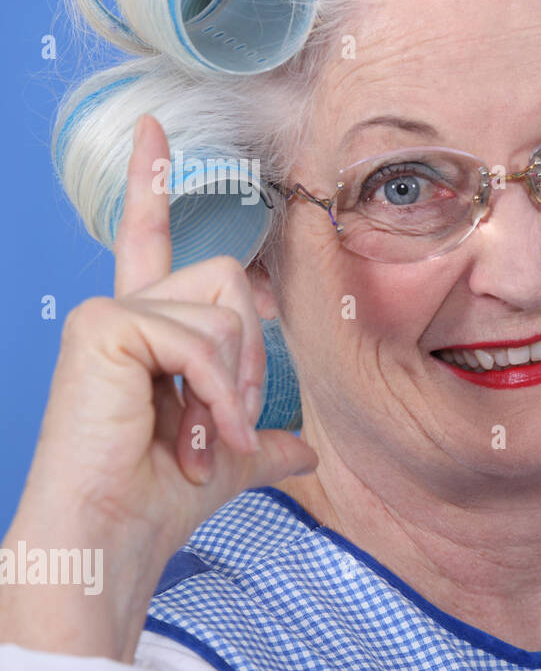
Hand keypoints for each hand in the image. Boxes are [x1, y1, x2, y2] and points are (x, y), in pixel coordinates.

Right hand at [3, 114, 316, 658]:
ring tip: (204, 439)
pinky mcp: (103, 328)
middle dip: (248, 357)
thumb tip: (306, 448)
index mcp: (141, 331)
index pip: (150, 244)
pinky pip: (200, 340)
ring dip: (233, 387)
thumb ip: (263, 439)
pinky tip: (194, 436)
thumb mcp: (228, 458)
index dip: (152, 187)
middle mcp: (120, 312)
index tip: (154, 130)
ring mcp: (108, 316)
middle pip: (225, 280)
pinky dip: (216, 394)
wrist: (111, 541)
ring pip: (220, 312)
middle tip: (227, 421)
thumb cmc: (156, 502)